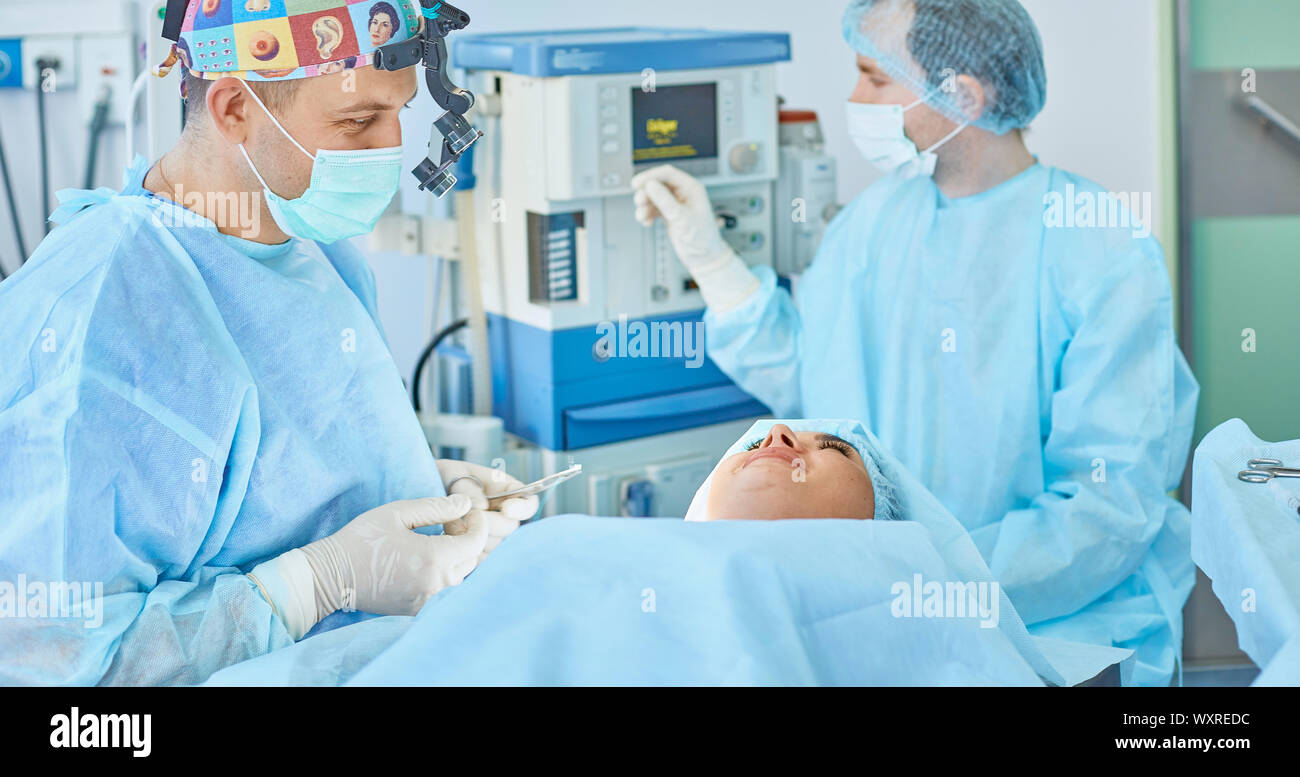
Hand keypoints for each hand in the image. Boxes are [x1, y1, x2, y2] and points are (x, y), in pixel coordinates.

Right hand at [300, 495, 488, 618]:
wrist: (331, 577)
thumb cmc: (362, 539)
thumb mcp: (398, 513)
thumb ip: (436, 507)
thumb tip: (466, 504)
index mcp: (435, 559)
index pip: (477, 542)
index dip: (478, 524)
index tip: (468, 512)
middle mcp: (437, 584)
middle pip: (472, 560)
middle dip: (466, 538)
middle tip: (446, 523)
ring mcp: (428, 601)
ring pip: (460, 576)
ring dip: (456, 556)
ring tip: (434, 539)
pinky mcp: (418, 610)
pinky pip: (444, 590)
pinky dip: (444, 573)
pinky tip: (426, 559)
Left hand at [436, 460, 540, 563]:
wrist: (418, 493)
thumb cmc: (438, 477)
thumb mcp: (452, 473)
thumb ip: (468, 487)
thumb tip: (481, 507)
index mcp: (504, 490)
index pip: (528, 502)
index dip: (522, 508)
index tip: (506, 508)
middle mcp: (501, 514)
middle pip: (511, 527)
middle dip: (490, 524)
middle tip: (466, 517)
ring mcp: (490, 535)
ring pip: (495, 546)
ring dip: (473, 538)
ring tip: (449, 525)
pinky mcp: (476, 552)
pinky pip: (480, 560)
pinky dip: (467, 553)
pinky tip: (450, 541)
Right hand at [631, 165, 760, 311]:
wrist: (704, 259)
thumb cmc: (701, 239)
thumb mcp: (682, 219)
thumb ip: (666, 201)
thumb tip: (650, 185)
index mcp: (691, 188)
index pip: (667, 174)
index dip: (650, 176)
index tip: (636, 184)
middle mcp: (683, 194)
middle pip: (658, 184)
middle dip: (646, 193)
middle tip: (639, 203)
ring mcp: (675, 204)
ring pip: (653, 197)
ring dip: (645, 205)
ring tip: (642, 217)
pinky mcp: (669, 215)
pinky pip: (653, 208)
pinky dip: (647, 214)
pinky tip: (646, 223)